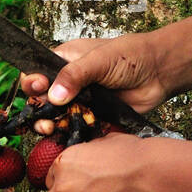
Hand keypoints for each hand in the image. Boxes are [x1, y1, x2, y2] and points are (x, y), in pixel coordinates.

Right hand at [19, 33, 169, 133]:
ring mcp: (78, 102)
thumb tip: (53, 96)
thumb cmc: (131, 56)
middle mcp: (68, 83)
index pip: (37, 71)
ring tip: (50, 129)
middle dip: (37, 110)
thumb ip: (75, 75)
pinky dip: (67, 135)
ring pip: (54, 118)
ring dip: (48, 125)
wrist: (159, 73)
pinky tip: (65, 136)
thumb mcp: (99, 59)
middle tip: (43, 116)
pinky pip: (72, 130)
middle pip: (41, 100)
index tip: (38, 88)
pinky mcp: (90, 119)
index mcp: (66, 61)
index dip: (32, 82)